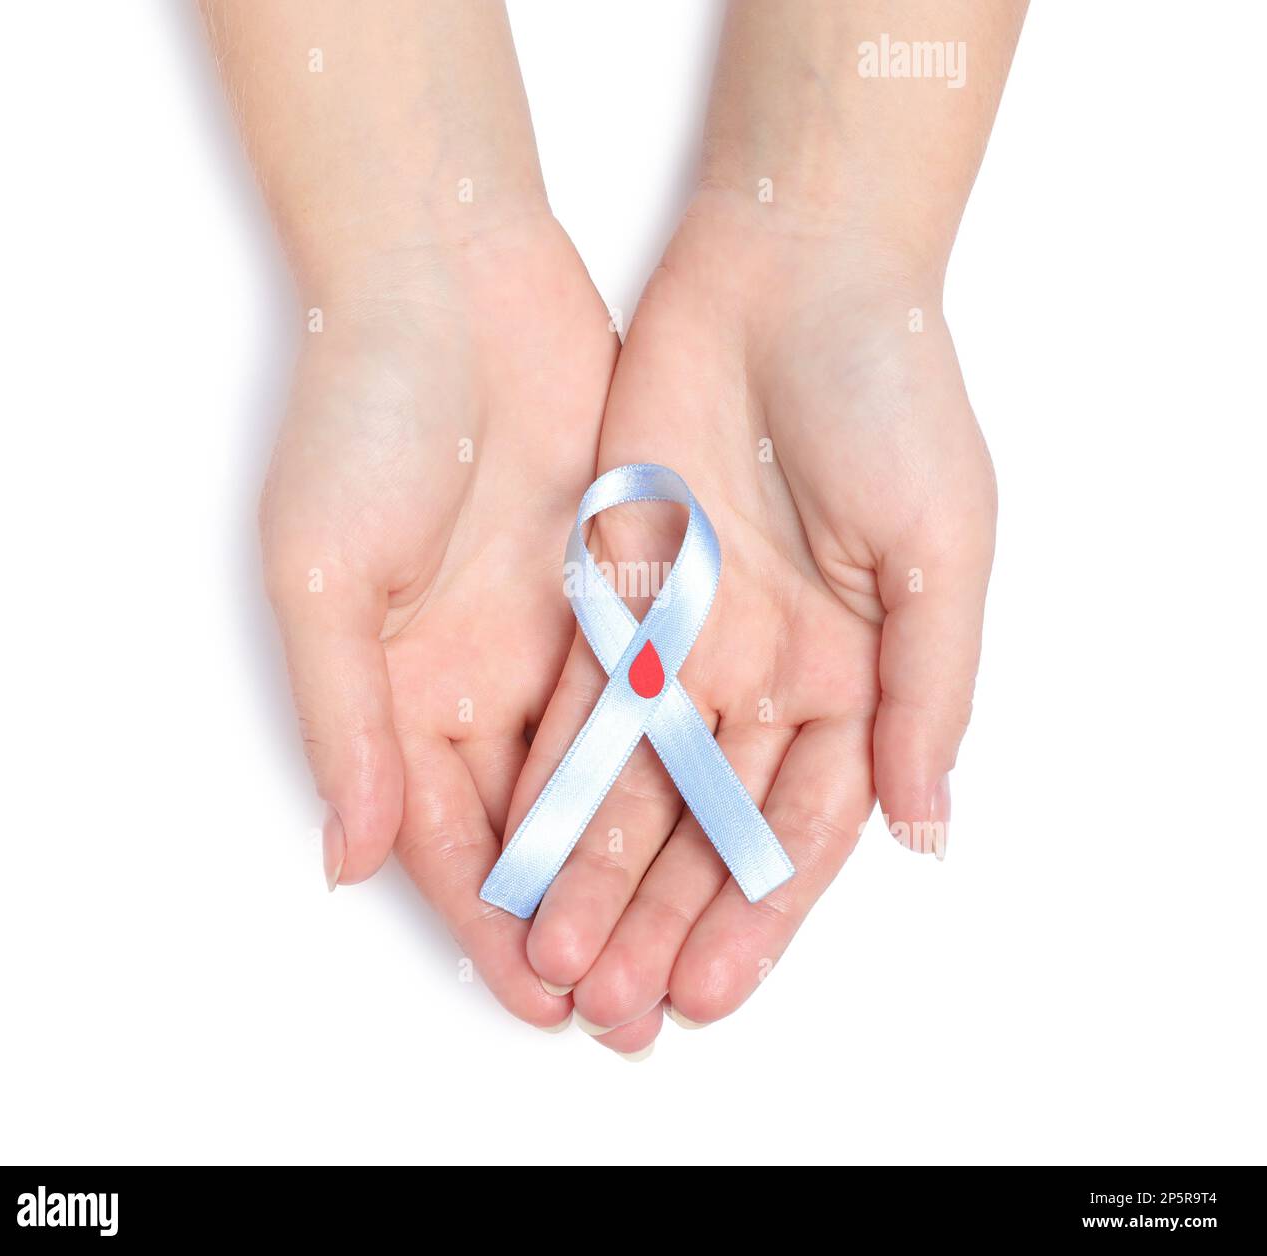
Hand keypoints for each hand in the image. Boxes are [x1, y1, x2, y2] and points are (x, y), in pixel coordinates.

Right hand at [261, 213, 615, 1025]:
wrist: (450, 278)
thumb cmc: (361, 415)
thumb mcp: (325, 575)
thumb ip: (344, 718)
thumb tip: (347, 858)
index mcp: (399, 692)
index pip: (449, 843)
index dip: (492, 924)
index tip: (543, 998)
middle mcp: (481, 679)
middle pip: (539, 828)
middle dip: (585, 918)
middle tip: (636, 1005)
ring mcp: (558, 634)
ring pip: (612, 776)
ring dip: (648, 861)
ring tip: (694, 943)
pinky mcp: (625, 584)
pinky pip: (661, 693)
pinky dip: (690, 759)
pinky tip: (728, 823)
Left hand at [504, 193, 995, 1052]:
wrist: (791, 267)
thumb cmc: (891, 393)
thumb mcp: (942, 545)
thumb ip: (930, 686)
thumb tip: (927, 824)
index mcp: (855, 674)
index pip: (800, 826)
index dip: (757, 914)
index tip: (711, 989)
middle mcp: (764, 669)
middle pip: (704, 822)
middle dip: (660, 914)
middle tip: (612, 1003)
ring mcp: (684, 631)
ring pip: (632, 777)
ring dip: (595, 866)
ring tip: (556, 953)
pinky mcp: (613, 585)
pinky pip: (576, 696)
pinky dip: (551, 771)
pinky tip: (524, 844)